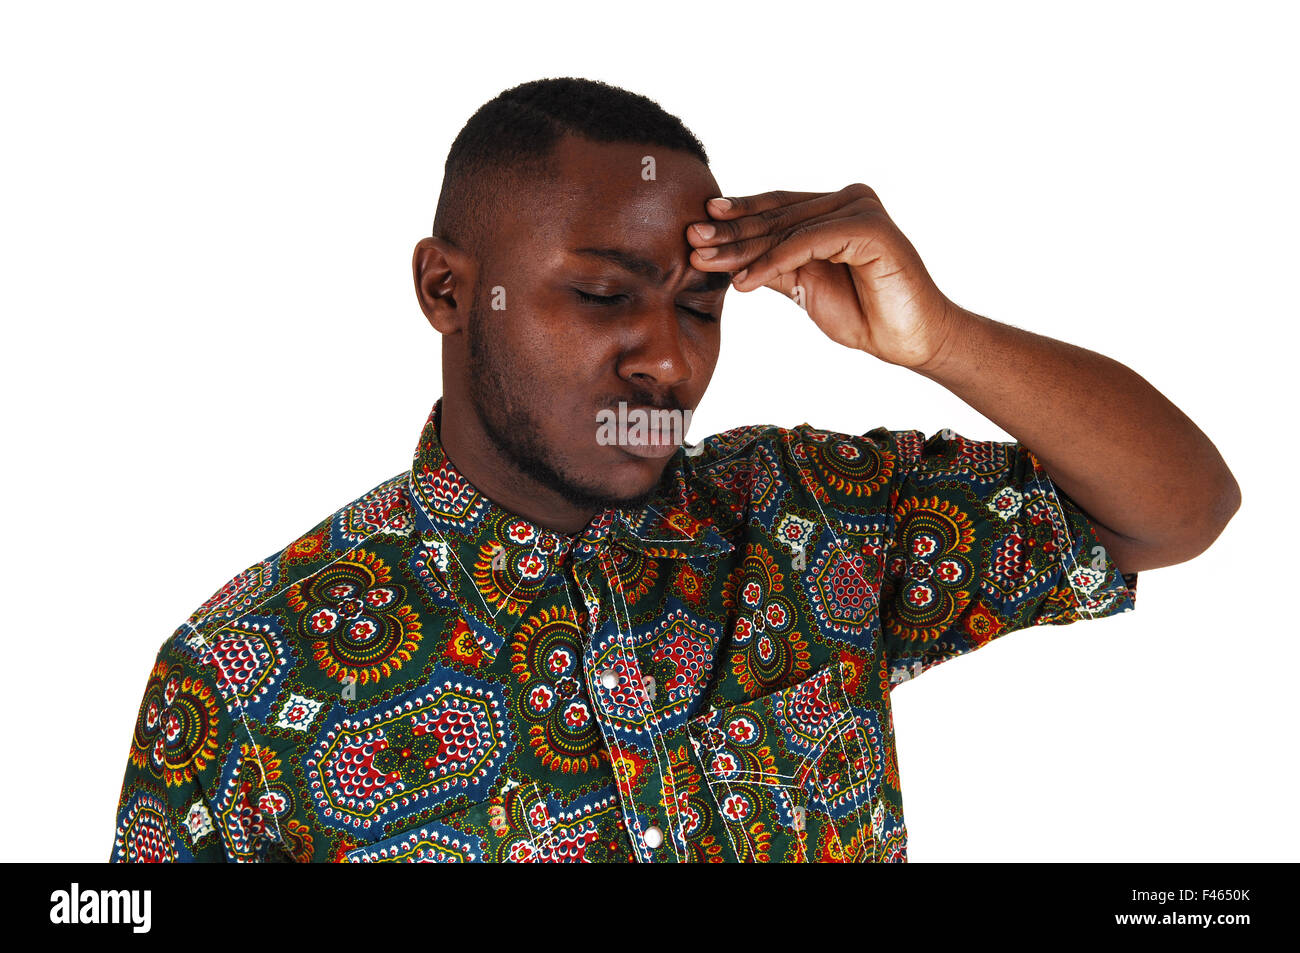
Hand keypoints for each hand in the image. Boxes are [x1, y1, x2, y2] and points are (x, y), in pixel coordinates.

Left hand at [686, 184, 962, 369]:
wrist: (910, 340)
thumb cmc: (864, 314)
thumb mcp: (804, 286)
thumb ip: (773, 266)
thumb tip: (727, 257)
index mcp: (834, 207)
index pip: (775, 209)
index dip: (736, 218)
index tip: (695, 228)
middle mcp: (849, 199)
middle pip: (777, 216)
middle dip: (731, 232)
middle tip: (690, 240)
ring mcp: (862, 209)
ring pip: (788, 228)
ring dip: (744, 248)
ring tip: (706, 262)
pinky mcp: (871, 228)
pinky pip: (809, 242)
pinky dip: (774, 261)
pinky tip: (745, 281)